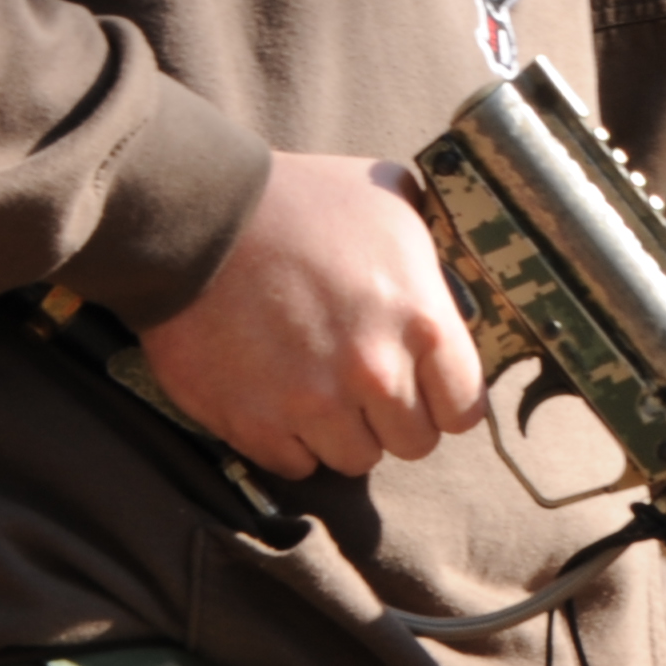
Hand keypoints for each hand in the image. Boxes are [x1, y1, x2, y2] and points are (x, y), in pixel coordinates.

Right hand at [137, 150, 481, 479]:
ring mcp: (311, 404)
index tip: (429, 388)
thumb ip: (432, 253)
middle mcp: (373, 372)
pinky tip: (283, 403)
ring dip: (345, 433)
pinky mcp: (252, 423)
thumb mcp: (395, 201)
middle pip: (413, 442)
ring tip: (326, 393)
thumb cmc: (303, 201)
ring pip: (355, 459)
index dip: (448, 400)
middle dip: (398, 418)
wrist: (200, 221)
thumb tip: (449, 275)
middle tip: (372, 388)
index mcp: (421, 319)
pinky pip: (295, 465)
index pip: (464, 409)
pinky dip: (292, 443)